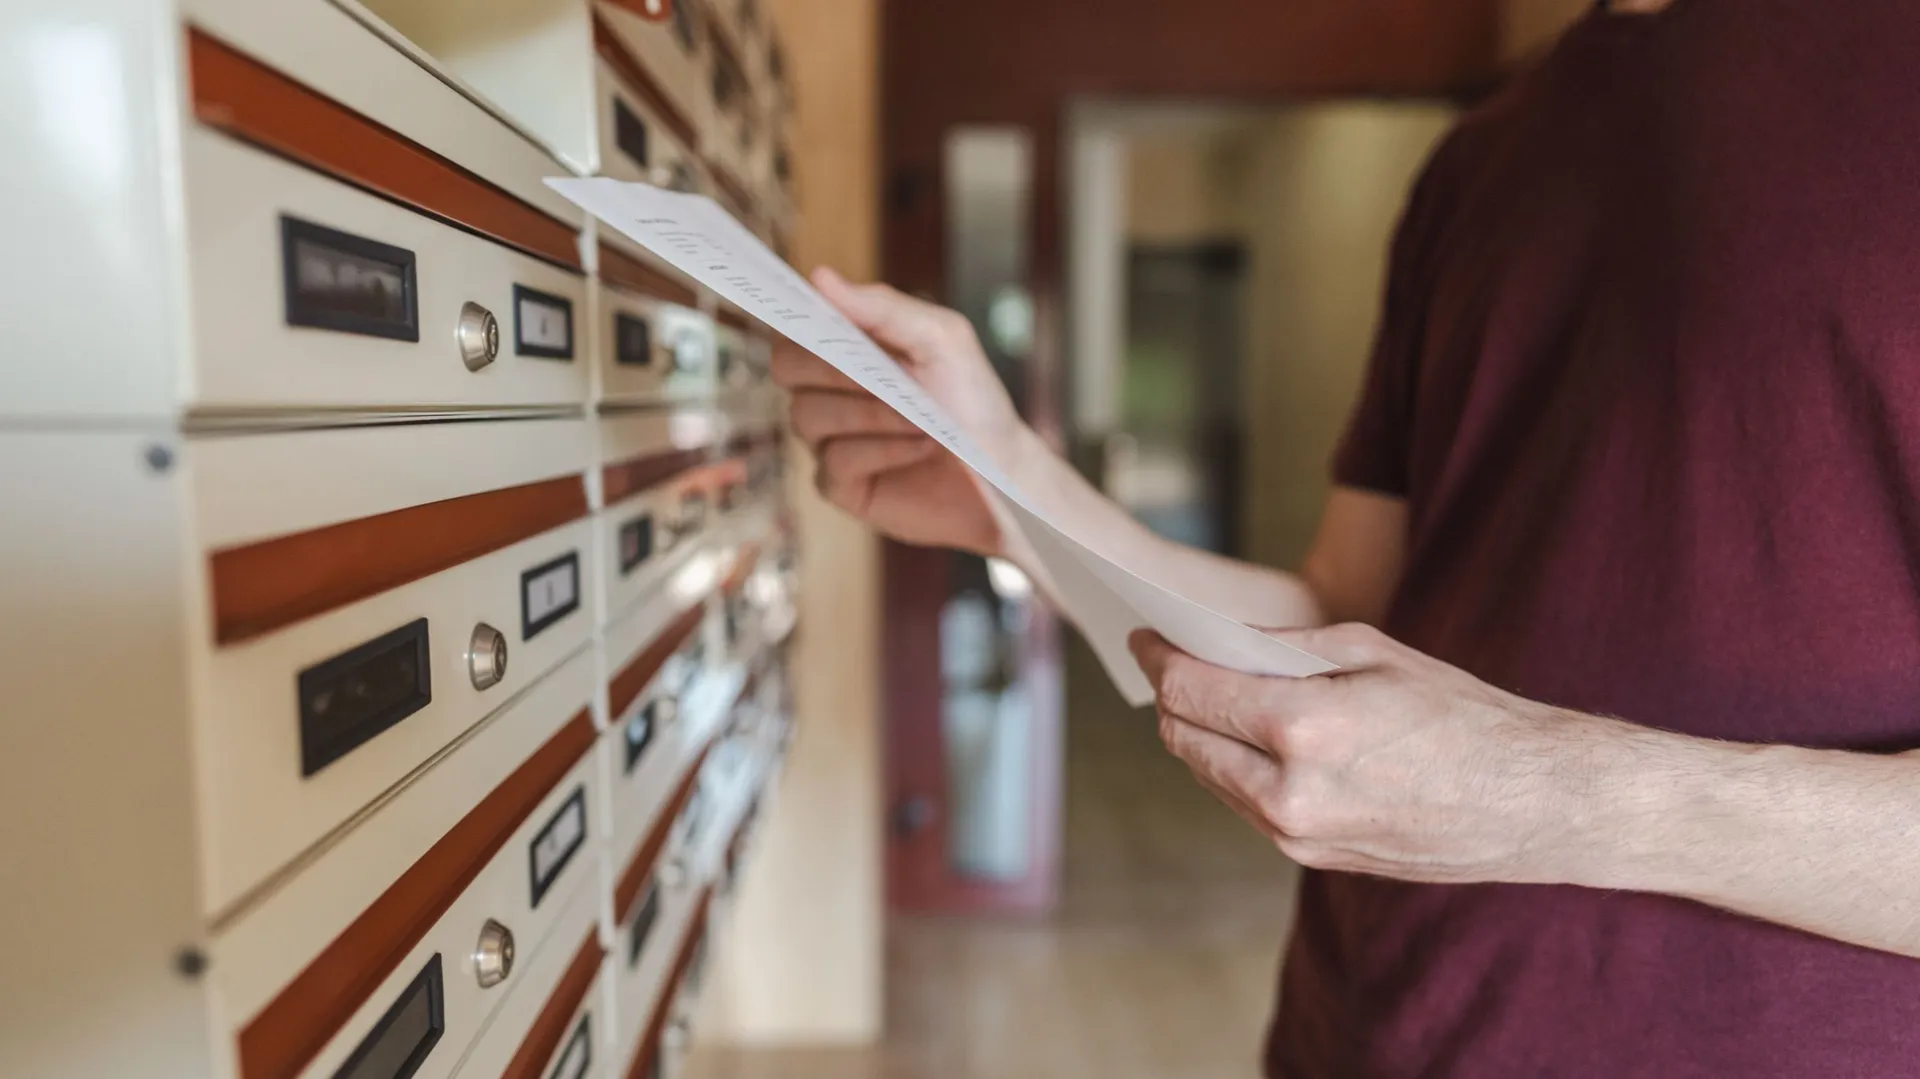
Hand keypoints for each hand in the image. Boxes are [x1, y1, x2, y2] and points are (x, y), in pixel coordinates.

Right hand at [773, 267, 1032, 555]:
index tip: (817, 322)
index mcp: (848, 351)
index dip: (796, 324)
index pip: (793, 330)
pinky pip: (834, 463)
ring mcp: (831, 440)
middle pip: (788, 369)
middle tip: (882, 376)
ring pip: (808, 416)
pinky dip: (882, 450)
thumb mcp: (942, 339)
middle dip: (835, 369)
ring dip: (871, 413)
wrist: (1003, 471)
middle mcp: (830, 393)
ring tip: (922, 420)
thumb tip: (820, 278)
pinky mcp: (842, 486)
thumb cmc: (973, 401)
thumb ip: (884, 308)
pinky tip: (920, 447)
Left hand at [1129, 623, 1655, 886]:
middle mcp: (1289, 793)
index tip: (1146, 637)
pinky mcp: (1313, 858)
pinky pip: (1246, 806)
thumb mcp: (1374, 651)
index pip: (1192, 691)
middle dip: (1172, 695)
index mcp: (1304, 729)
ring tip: (1208, 695)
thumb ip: (1285, 649)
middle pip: (1186, 738)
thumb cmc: (1463, 714)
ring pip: (1210, 777)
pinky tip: (1250, 739)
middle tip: (1171, 660)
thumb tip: (1220, 644)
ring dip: (1201, 734)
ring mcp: (1298, 835)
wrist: (1534, 803)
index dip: (1159, 658)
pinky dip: (1236, 768)